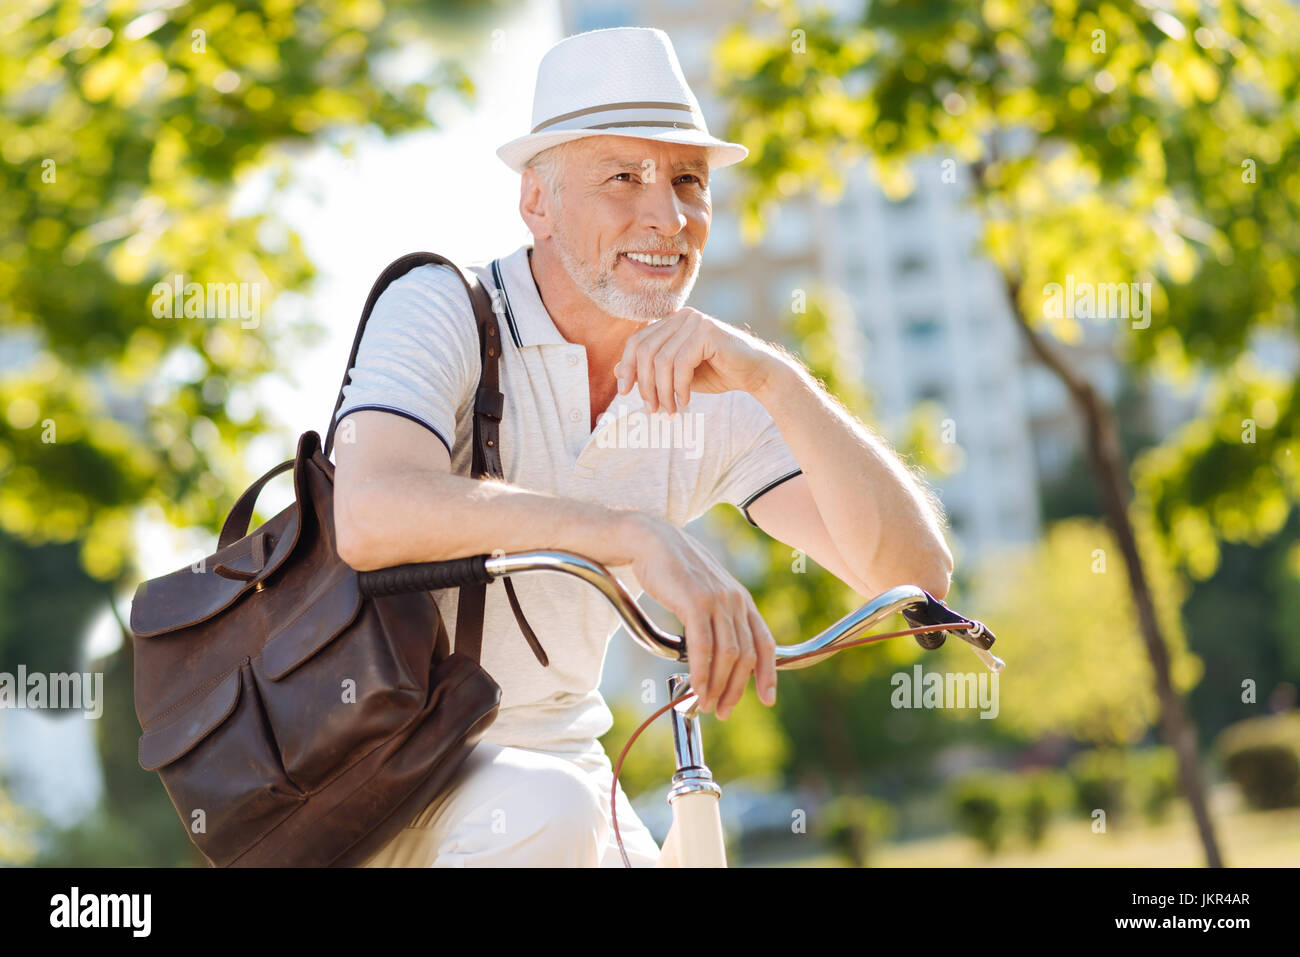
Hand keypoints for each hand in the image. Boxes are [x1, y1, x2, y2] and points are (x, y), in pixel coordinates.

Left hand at [612, 307, 784, 413]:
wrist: (756, 374)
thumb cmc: (718, 373)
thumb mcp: (677, 374)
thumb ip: (652, 370)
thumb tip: (618, 371)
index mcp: (672, 322)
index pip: (637, 341)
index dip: (627, 367)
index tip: (624, 392)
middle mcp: (682, 317)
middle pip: (645, 350)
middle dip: (643, 384)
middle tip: (650, 409)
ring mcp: (695, 322)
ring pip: (661, 360)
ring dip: (662, 391)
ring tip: (668, 410)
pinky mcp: (708, 332)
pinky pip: (681, 364)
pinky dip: (679, 387)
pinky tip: (684, 401)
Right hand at [624, 513, 776, 717]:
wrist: (650, 540)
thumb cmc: (674, 570)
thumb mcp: (705, 593)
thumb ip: (717, 619)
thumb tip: (717, 655)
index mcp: (741, 600)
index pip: (765, 642)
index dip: (769, 674)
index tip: (767, 699)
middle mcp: (735, 600)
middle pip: (746, 655)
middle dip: (737, 689)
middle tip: (723, 710)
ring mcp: (717, 599)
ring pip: (727, 654)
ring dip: (718, 685)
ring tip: (706, 704)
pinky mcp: (695, 601)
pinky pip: (703, 645)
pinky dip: (702, 671)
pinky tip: (697, 687)